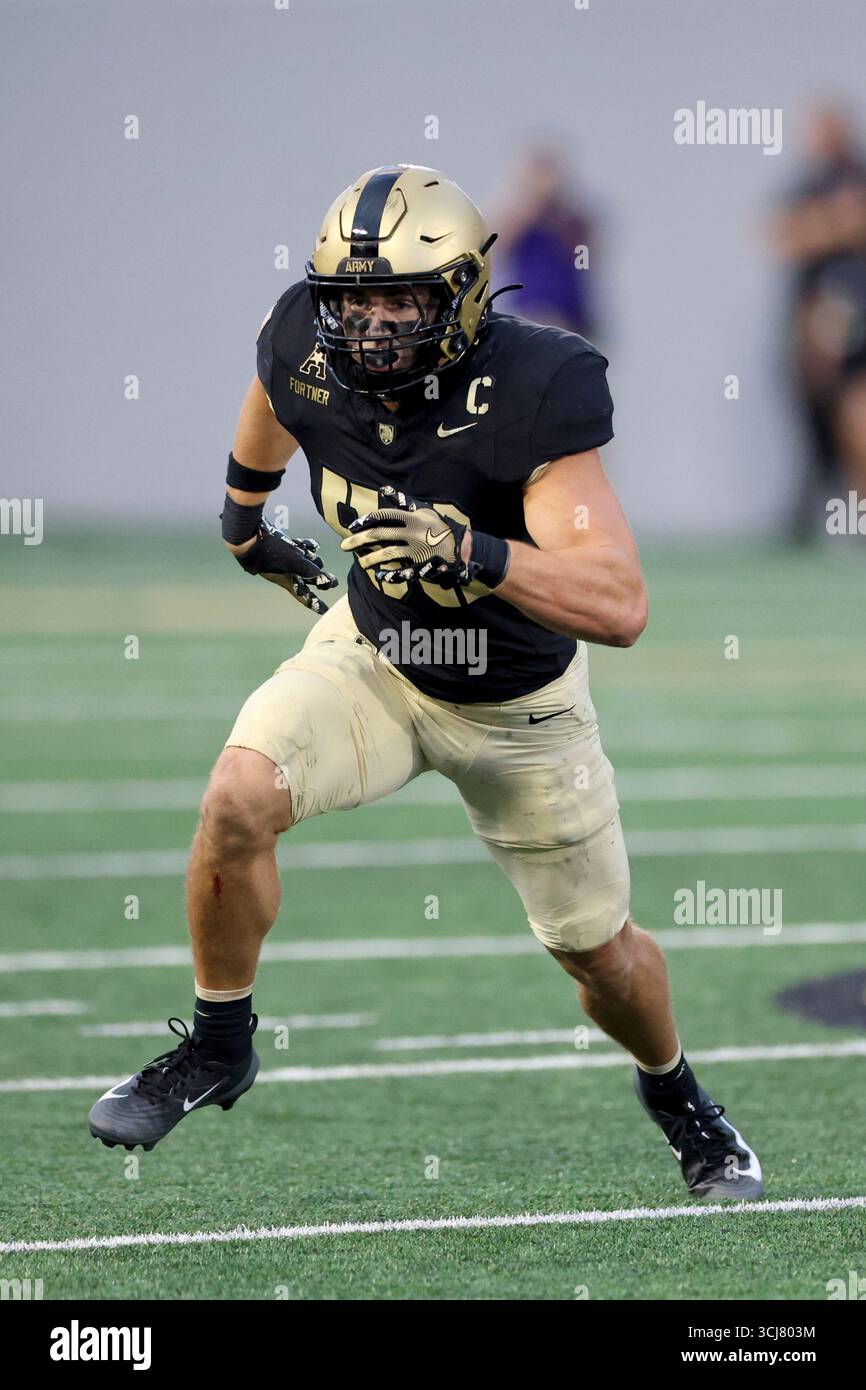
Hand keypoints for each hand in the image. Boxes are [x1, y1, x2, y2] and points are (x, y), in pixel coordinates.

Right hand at [236, 518, 338, 613]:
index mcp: (288, 582)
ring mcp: (285, 560)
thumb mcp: (294, 562)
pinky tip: (311, 545)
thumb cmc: (271, 553)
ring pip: (305, 562)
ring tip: (313, 556)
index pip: (305, 596)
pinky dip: (306, 547)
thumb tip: (326, 582)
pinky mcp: (283, 548)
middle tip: (333, 581)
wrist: (249, 538)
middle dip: (320, 578)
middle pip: (308, 578)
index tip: (325, 611)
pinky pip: (299, 549)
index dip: (315, 604)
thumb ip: (311, 572)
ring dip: (313, 559)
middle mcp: (287, 573)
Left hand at [341, 486, 468, 588]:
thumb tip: (383, 489)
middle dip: (358, 540)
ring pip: (387, 555)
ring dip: (370, 560)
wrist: (462, 547)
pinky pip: (401, 572)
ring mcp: (416, 551)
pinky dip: (389, 575)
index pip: (384, 516)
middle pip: (379, 535)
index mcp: (412, 518)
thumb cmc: (440, 527)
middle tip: (344, 546)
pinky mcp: (420, 566)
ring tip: (360, 564)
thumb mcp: (423, 510)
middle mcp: (412, 533)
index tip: (352, 526)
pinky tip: (380, 576)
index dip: (366, 521)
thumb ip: (403, 502)